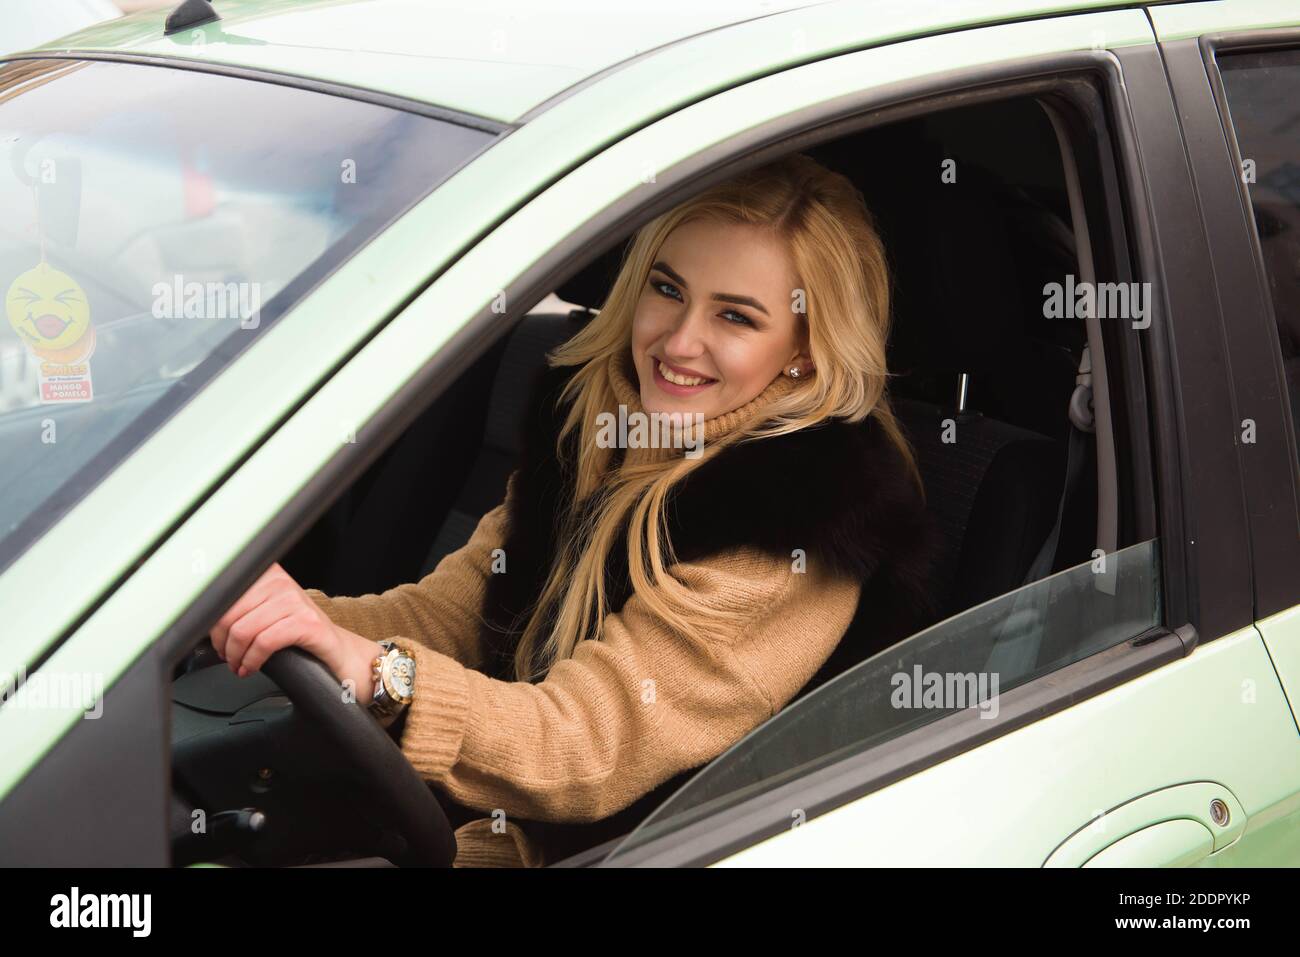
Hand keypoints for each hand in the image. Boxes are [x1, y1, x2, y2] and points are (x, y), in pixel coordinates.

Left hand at [209, 562, 383, 703]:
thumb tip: (204, 622)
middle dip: (222, 644)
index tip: (216, 641)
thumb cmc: (300, 636)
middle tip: (228, 658)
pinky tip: (251, 667)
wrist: (339, 654)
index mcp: (268, 575)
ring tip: (239, 665)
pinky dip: (252, 660)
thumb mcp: (267, 614)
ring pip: (244, 630)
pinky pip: (265, 642)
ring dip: (235, 656)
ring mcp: (296, 602)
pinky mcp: (307, 624)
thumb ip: (241, 610)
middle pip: (229, 615)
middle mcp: (282, 583)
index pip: (223, 596)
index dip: (212, 624)